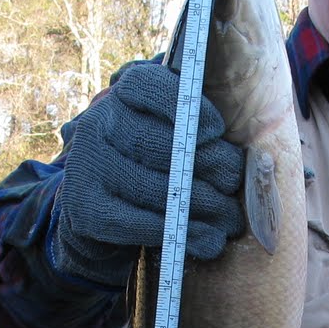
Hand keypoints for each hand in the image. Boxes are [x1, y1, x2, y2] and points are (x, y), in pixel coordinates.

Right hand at [50, 61, 246, 286]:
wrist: (99, 208)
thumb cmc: (149, 164)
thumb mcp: (169, 134)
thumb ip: (196, 131)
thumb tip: (242, 160)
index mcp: (123, 95)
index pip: (151, 86)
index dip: (188, 108)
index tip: (216, 132)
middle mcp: (98, 124)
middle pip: (164, 145)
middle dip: (211, 167)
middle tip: (234, 186)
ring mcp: (87, 166)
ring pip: (159, 190)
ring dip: (204, 209)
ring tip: (230, 221)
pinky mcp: (86, 207)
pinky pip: (142, 223)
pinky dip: (179, 233)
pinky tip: (207, 240)